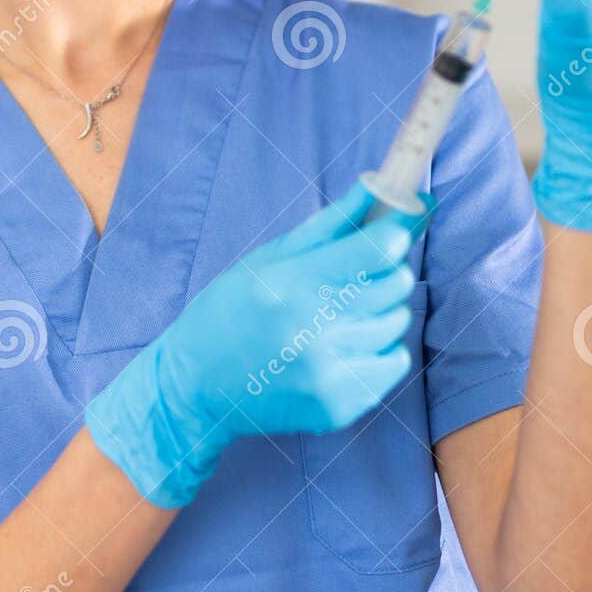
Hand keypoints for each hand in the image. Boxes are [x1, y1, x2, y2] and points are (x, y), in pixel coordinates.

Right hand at [84, 178, 428, 507]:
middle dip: (387, 271)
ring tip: (340, 317)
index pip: (381, 248)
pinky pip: (394, 365)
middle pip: (397, 283)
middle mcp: (314, 329)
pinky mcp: (339, 406)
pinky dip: (380, 352)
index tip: (386, 236)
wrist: (195, 387)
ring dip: (380, 313)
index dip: (392, 236)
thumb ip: (328, 225)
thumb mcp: (266, 260)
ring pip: (397, 322)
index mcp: (294, 283)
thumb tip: (377, 186)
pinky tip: (346, 348)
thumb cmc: (228, 313)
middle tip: (356, 277)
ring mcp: (329, 372)